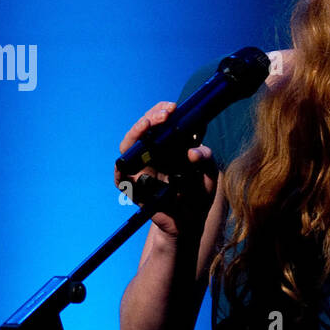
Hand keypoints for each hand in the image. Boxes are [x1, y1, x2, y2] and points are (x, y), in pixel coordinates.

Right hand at [114, 101, 217, 240]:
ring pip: (129, 144)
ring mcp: (140, 167)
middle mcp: (151, 152)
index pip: (161, 121)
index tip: (174, 107)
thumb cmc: (199, 195)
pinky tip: (133, 155)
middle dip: (153, 116)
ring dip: (137, 132)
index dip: (163, 110)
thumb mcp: (209, 174)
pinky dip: (123, 164)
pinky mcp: (131, 185)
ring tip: (149, 124)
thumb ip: (206, 158)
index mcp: (169, 145)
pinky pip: (121, 173)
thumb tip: (192, 151)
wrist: (189, 222)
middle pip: (144, 128)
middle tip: (166, 114)